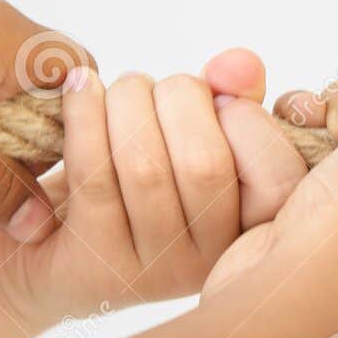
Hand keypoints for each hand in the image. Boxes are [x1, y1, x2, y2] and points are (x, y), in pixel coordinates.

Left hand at [0, 50, 307, 325]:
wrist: (56, 239)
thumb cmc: (146, 172)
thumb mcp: (203, 131)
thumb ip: (237, 96)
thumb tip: (235, 64)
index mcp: (256, 230)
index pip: (281, 177)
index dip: (250, 120)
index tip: (218, 98)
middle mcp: (213, 263)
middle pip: (205, 164)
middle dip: (177, 98)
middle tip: (155, 86)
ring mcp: (155, 273)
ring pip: (145, 167)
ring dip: (127, 102)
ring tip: (119, 89)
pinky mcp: (96, 269)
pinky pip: (94, 177)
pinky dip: (84, 115)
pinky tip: (81, 90)